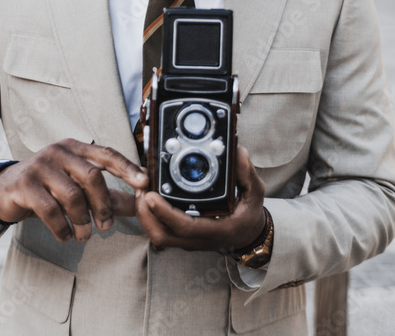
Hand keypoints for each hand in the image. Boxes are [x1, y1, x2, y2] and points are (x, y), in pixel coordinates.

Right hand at [0, 138, 149, 242]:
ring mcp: (40, 166)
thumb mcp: (76, 186)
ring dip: (83, 221)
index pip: (106, 154)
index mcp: (75, 148)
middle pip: (92, 176)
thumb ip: (107, 194)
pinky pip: (50, 210)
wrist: (4, 190)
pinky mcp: (25, 185)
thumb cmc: (46, 187)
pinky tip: (66, 236)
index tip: (144, 183)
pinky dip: (62, 228)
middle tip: (106, 226)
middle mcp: (58, 152)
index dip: (127, 168)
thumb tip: (138, 203)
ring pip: (72, 195)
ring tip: (84, 235)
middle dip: (103, 205)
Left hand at [136, 146, 265, 252]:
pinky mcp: (182, 237)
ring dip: (144, 214)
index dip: (165, 213)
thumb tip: (237, 153)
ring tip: (140, 189)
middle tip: (139, 189)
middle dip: (145, 213)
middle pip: (163, 235)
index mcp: (218, 230)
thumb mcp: (255, 192)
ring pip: (158, 235)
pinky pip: (160, 230)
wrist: (249, 234)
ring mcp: (189, 241)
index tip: (150, 195)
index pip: (186, 227)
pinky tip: (146, 195)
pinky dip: (149, 215)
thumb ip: (246, 173)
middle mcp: (200, 240)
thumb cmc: (250, 213)